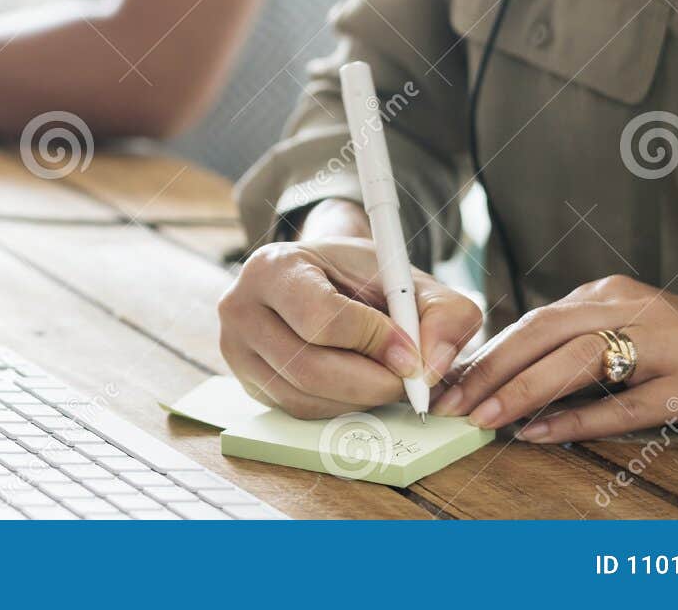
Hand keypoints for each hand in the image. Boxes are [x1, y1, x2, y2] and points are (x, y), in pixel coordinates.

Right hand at [217, 236, 483, 418]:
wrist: (319, 276)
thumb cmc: (359, 276)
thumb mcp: (405, 277)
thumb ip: (441, 311)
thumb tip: (433, 368)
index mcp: (274, 267)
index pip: (321, 318)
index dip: (374, 342)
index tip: (412, 355)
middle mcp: (241, 308)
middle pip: (309, 368)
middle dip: (372, 382)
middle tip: (408, 382)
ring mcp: (236, 351)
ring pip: (305, 398)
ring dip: (359, 400)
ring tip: (387, 378)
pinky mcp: (247, 383)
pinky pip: (299, 411)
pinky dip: (339, 407)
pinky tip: (359, 385)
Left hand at [430, 274, 677, 454]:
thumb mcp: (631, 333)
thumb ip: (576, 343)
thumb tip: (502, 375)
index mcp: (611, 293)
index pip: (534, 319)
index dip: (488, 352)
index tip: (449, 382)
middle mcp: (635, 307)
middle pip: (546, 332)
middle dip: (492, 370)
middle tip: (452, 404)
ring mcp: (667, 342)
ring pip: (580, 361)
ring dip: (525, 391)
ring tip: (486, 420)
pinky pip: (627, 403)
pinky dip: (580, 420)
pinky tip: (542, 434)